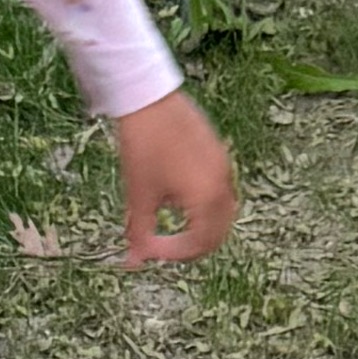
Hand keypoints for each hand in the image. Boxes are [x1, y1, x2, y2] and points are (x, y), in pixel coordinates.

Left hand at [116, 90, 238, 267]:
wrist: (148, 97)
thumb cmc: (143, 144)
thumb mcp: (138, 195)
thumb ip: (139, 233)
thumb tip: (134, 262)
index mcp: (205, 198)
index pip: (200, 244)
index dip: (175, 254)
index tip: (151, 251)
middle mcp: (221, 183)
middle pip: (218, 233)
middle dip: (193, 245)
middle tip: (166, 247)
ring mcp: (223, 165)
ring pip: (222, 212)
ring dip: (202, 225)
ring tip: (174, 224)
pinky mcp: (218, 151)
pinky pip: (220, 189)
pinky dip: (206, 204)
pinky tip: (180, 197)